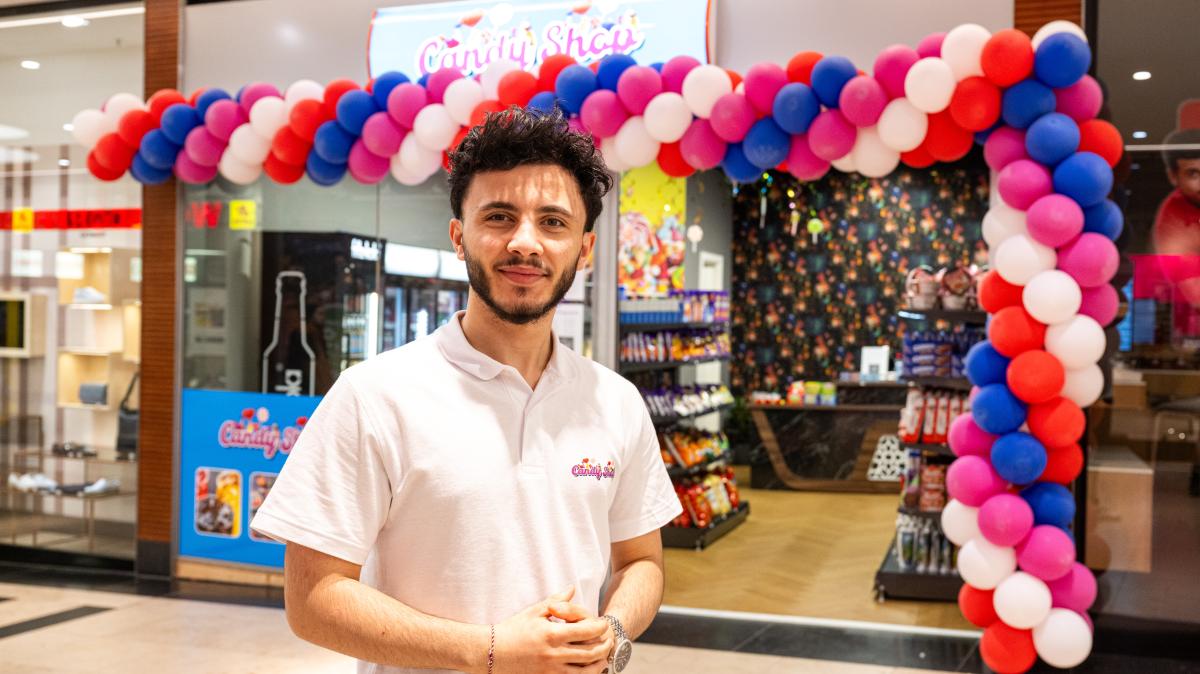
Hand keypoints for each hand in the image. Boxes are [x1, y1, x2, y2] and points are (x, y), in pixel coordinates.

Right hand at [490, 587, 611, 673]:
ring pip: (585, 671)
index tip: (604, 624)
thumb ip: (556, 601)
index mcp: (552, 634)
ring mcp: (551, 670)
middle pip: (590, 653)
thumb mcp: (534, 612)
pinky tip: (588, 669)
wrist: (491, 653)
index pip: (586, 631)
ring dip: (598, 664)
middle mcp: (554, 654)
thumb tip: (572, 588)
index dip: (599, 627)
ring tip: (604, 657)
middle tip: (609, 640)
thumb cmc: (512, 630)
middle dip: (604, 646)